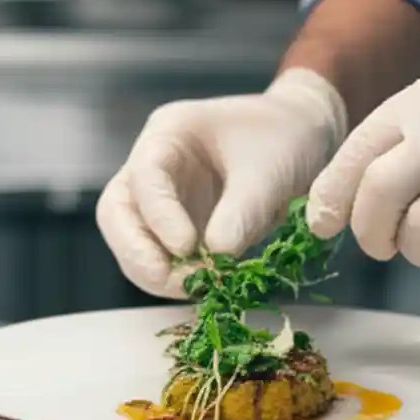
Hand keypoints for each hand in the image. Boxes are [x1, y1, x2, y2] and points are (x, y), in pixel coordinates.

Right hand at [96, 69, 346, 297]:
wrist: (302, 137)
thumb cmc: (284, 137)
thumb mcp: (271, 170)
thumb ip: (244, 209)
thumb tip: (218, 252)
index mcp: (169, 133)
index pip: (145, 176)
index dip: (159, 216)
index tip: (186, 247)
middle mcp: (154, 166)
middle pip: (118, 213)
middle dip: (137, 251)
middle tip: (169, 280)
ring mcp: (162, 199)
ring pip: (131, 241)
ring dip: (155, 272)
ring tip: (197, 286)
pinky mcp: (177, 227)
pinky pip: (160, 257)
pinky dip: (175, 277)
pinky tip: (204, 285)